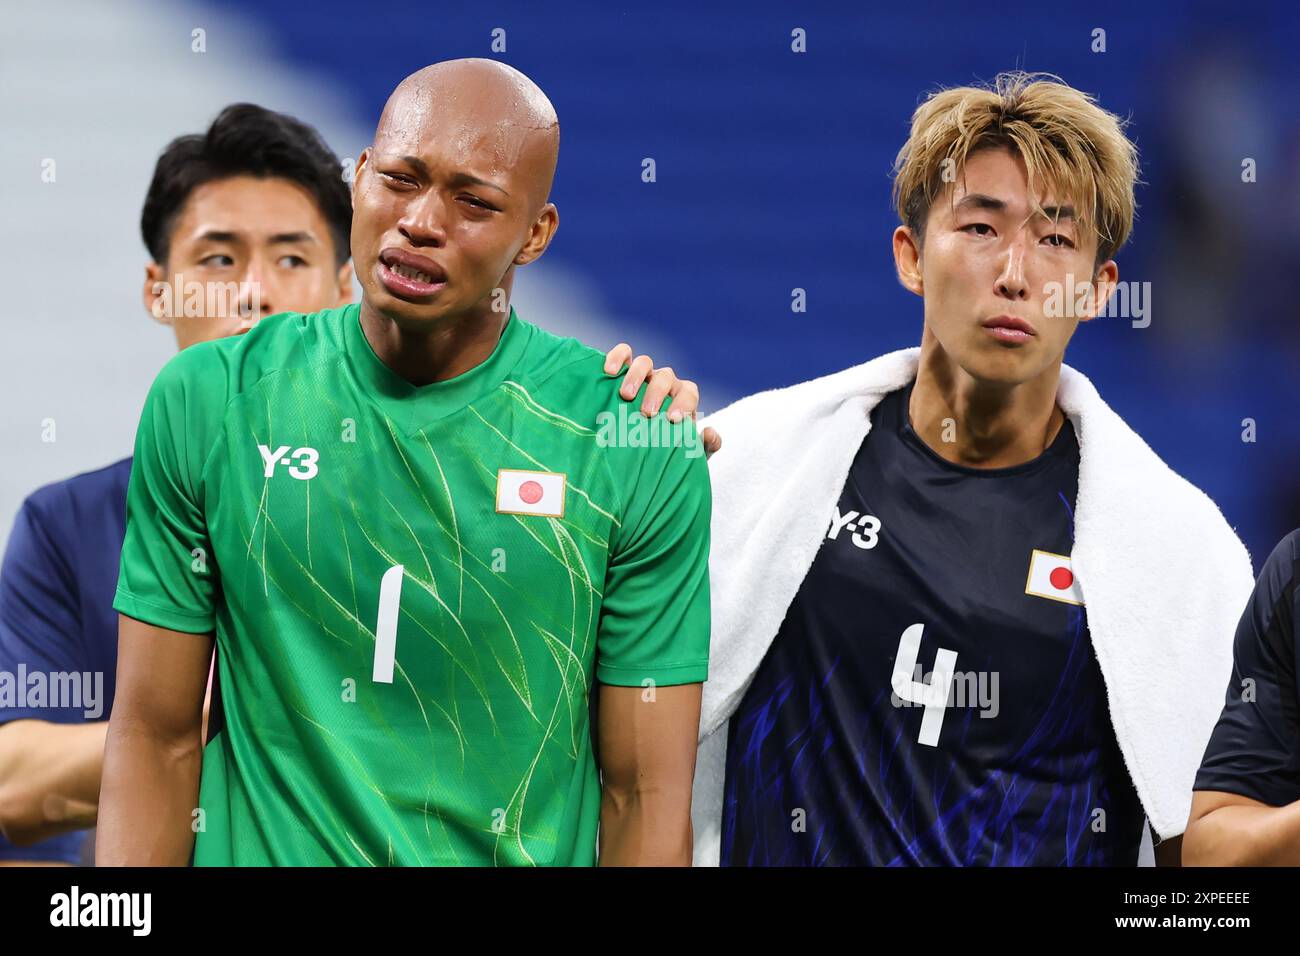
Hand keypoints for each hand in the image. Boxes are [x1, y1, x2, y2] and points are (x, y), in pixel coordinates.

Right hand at [603, 343, 721, 457]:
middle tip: (647, 413)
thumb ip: (704, 447)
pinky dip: (618, 357)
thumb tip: (708, 433)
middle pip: (665, 377)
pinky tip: (609, 372)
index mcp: (683, 397)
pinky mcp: (624, 369)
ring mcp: (644, 375)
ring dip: (636, 376)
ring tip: (626, 395)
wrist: (641, 449)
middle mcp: (665, 382)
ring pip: (644, 363)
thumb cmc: (664, 448)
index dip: (683, 402)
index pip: (688, 392)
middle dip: (657, 393)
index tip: (672, 418)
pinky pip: (623, 353)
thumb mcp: (685, 452)